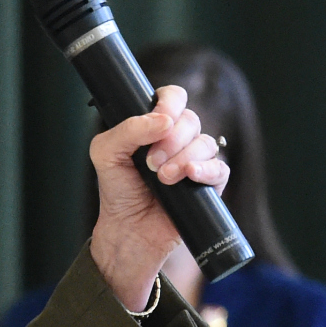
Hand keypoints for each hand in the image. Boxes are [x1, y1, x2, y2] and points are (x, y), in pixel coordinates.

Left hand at [87, 83, 227, 309]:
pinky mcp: (209, 183)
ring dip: (183, 158)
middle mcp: (178, 138)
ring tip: (162, 178)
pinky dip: (206, 170)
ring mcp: (195, 159)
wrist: (128, 229)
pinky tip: (190, 176)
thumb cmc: (117, 189)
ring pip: (205, 142)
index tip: (160, 120)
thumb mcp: (105, 154)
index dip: (169, 102)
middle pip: (190, 119)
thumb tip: (163, 120)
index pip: (173, 97)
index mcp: (155, 125)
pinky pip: (220, 168)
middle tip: (150, 162)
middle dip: (171, 140)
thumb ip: (126, 130)